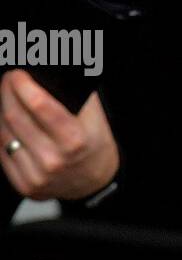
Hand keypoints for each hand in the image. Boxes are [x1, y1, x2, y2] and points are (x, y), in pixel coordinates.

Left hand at [0, 70, 118, 201]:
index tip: (17, 73)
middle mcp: (53, 160)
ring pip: (4, 135)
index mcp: (74, 140)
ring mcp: (36, 175)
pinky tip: (7, 121)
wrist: (94, 179)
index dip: (24, 86)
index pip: (40, 106)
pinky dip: (3, 133)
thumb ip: (74, 95)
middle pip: (16, 118)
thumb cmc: (94, 142)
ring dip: (2, 111)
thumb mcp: (94, 116)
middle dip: (8, 93)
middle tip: (8, 78)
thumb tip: (48, 75)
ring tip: (6, 97)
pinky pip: (2, 153)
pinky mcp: (23, 185)